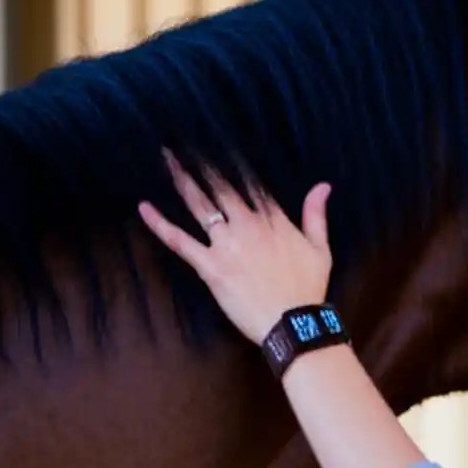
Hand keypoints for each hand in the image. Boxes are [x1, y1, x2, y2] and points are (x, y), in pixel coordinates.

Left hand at [138, 150, 332, 344]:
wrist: (292, 323)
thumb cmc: (308, 289)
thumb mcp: (320, 249)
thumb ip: (316, 215)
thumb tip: (322, 186)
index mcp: (273, 219)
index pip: (250, 183)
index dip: (233, 164)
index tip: (218, 146)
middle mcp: (247, 224)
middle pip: (221, 186)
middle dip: (203, 163)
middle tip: (184, 144)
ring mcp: (226, 244)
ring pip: (200, 205)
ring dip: (183, 181)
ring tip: (167, 160)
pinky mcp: (210, 265)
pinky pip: (180, 241)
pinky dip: (160, 224)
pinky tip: (145, 208)